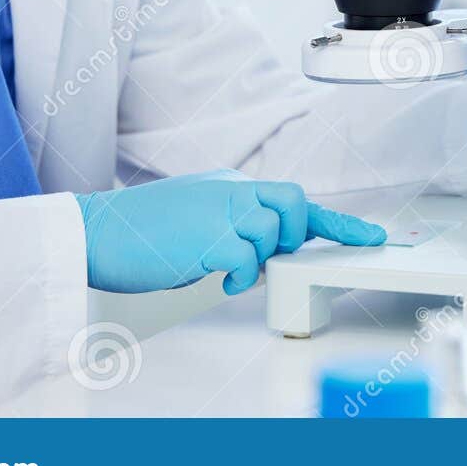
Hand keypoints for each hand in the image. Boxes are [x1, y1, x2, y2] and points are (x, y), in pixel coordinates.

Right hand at [76, 171, 386, 294]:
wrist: (95, 233)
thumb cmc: (139, 231)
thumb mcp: (195, 214)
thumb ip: (233, 223)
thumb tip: (262, 251)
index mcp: (230, 184)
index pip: (296, 197)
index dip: (339, 220)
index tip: (371, 235)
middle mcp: (231, 190)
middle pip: (295, 204)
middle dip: (294, 234)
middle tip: (266, 254)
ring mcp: (220, 211)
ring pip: (273, 235)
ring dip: (256, 260)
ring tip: (222, 268)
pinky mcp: (207, 238)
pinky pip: (246, 261)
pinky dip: (237, 278)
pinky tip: (215, 281)